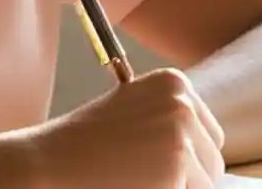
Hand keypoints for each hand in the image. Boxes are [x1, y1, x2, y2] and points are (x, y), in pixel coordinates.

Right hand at [27, 67, 225, 188]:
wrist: (48, 163)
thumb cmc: (83, 147)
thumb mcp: (132, 115)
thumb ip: (168, 124)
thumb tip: (206, 159)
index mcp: (172, 83)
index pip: (208, 135)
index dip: (185, 158)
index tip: (151, 162)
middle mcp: (182, 102)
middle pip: (213, 160)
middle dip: (187, 178)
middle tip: (142, 177)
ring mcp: (182, 132)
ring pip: (206, 184)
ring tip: (134, 181)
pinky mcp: (179, 163)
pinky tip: (134, 187)